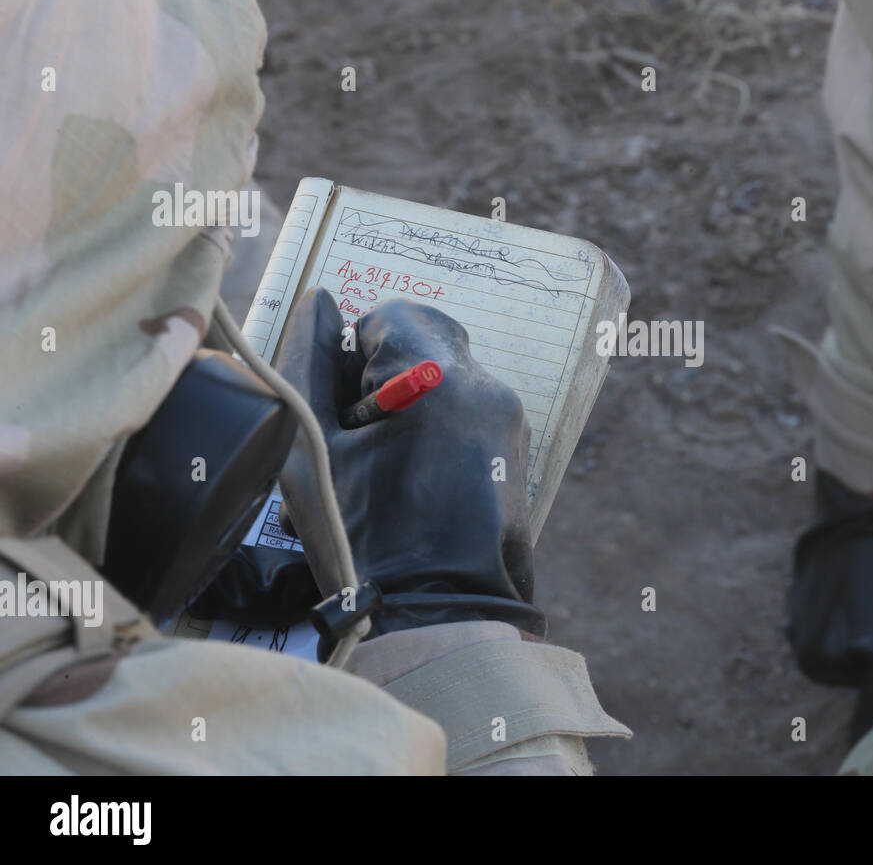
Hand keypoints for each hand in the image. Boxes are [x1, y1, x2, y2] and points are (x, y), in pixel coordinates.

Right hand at [275, 287, 541, 637]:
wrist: (438, 615)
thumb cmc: (364, 534)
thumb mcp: (314, 445)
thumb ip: (310, 361)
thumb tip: (318, 302)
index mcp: (438, 378)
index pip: (395, 315)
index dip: (357, 349)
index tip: (344, 403)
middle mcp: (487, 389)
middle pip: (427, 344)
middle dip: (386, 375)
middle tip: (358, 433)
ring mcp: (510, 422)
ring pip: (449, 381)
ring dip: (412, 404)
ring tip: (384, 467)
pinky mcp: (516, 452)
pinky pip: (470, 415)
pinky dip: (439, 431)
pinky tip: (413, 483)